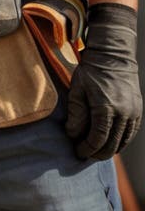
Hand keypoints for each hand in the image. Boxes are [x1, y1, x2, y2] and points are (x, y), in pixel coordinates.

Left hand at [66, 3, 141, 159]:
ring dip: (110, 149)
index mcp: (106, 108)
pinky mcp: (138, 111)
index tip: (78, 151)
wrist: (113, 56)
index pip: (98, 138)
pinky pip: (130, 133)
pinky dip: (120, 141)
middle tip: (85, 154)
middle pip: (112, 144)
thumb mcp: (77, 89)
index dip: (88, 148)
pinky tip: (109, 142)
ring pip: (123, 141)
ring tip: (95, 151)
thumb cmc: (90, 71)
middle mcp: (123, 113)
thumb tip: (72, 134)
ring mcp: (134, 113)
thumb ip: (75, 113)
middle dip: (97, 153)